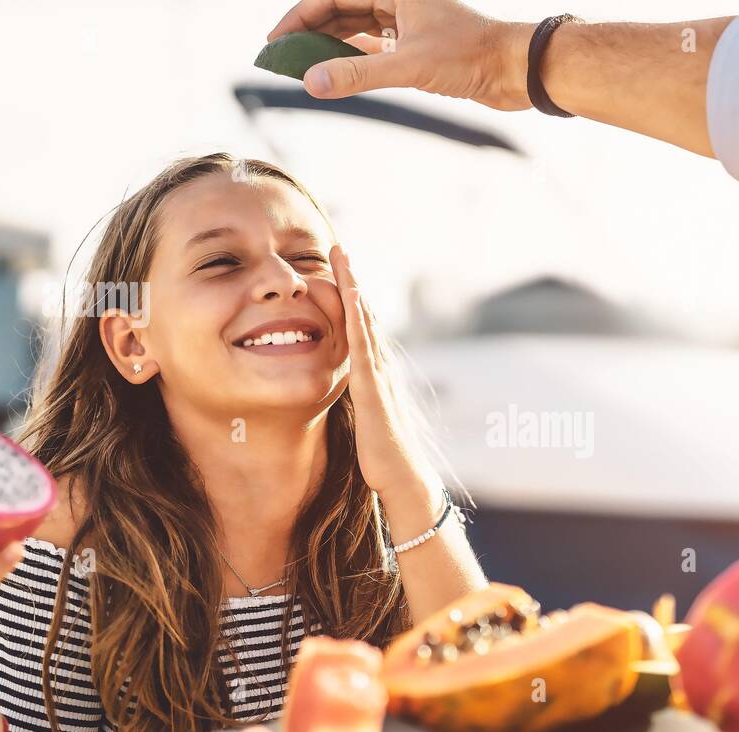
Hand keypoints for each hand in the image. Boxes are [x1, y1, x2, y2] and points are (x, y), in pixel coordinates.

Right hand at [267, 0, 533, 110]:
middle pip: (341, 9)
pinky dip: (356, 58)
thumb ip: (357, 73)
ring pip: (357, 27)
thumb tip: (310, 82)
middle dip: (310, 33)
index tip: (275, 44)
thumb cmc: (471, 57)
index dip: (298, 18)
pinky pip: (376, 45)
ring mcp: (409, 19)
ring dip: (331, 47)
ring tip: (304, 69)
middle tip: (283, 60)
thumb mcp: (408, 66)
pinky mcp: (419, 42)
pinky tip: (338, 72)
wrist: (514, 70)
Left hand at [331, 243, 435, 501]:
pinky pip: (363, 346)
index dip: (349, 299)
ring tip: (341, 258)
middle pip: (365, 315)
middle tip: (339, 248)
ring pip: (365, 322)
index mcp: (374, 374)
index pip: (360, 328)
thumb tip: (353, 393)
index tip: (336, 272)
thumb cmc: (383, 455)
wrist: (401, 476)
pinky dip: (357, 319)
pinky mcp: (372, 388)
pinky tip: (350, 299)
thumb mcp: (366, 419)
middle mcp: (380, 367)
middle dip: (351, 281)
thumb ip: (361, 400)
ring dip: (353, 288)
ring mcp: (378, 375)